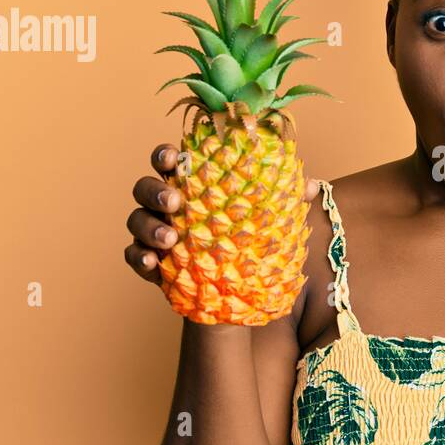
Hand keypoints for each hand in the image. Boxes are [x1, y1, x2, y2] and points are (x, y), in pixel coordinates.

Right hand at [124, 143, 321, 287]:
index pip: (169, 160)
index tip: (174, 157)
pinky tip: (153, 263)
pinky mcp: (147, 261)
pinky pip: (131, 255)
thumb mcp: (267, 220)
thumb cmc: (246, 240)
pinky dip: (139, 257)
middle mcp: (165, 203)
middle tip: (175, 203)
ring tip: (170, 240)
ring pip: (135, 219)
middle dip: (155, 191)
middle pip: (144, 186)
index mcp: (190, 184)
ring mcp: (152, 231)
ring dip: (148, 227)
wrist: (232, 289)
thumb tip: (312, 184)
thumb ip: (285, 200)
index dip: (165, 155)